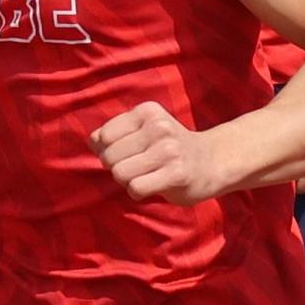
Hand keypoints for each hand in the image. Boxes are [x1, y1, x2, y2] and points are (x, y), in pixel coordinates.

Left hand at [91, 102, 225, 204]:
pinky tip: (154, 186)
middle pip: (109, 157)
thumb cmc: (167, 148)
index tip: (130, 152)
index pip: (103, 136)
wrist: (212, 161)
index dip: (109, 150)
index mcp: (147, 111)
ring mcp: (169, 150)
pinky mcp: (177, 174)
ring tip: (147, 175)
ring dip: (128, 181)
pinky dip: (138, 193)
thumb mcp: (142, 131)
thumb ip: (112, 134)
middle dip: (118, 168)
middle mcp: (159, 126)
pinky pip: (135, 188)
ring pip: (120, 174)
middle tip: (140, 167)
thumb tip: (92, 140)